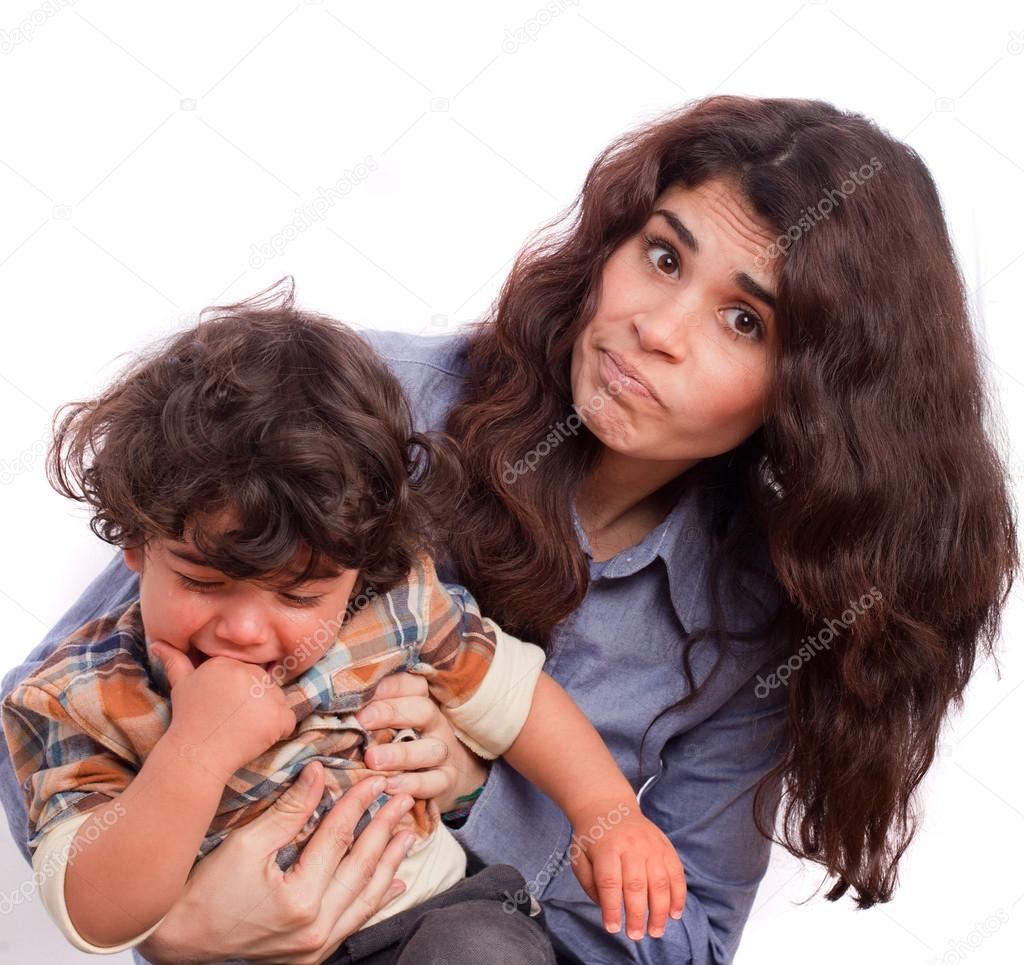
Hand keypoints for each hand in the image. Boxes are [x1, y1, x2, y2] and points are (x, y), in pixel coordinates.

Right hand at [138, 762, 417, 964]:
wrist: (177, 941)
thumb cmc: (203, 891)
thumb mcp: (244, 845)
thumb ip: (288, 812)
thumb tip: (319, 774)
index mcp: (299, 900)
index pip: (338, 839)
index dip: (358, 805)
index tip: (376, 781)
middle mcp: (314, 929)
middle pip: (360, 867)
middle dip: (384, 828)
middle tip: (404, 797)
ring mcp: (314, 947)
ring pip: (364, 897)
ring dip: (388, 862)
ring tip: (408, 833)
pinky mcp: (310, 955)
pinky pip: (353, 922)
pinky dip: (375, 900)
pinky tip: (395, 883)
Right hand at [151, 640, 296, 782]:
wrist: (195, 754)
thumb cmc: (188, 720)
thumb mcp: (181, 685)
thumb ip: (175, 661)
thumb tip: (157, 643)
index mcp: (227, 661)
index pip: (248, 676)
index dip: (237, 696)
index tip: (220, 708)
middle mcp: (248, 671)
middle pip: (265, 687)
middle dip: (253, 705)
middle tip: (229, 721)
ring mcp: (264, 693)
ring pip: (278, 703)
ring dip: (265, 718)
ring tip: (239, 729)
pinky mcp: (277, 715)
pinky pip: (288, 721)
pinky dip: (278, 732)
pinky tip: (254, 738)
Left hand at [354, 671, 489, 812]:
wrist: (445, 774)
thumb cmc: (405, 743)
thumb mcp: (393, 724)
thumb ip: (369, 715)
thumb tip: (330, 705)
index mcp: (421, 703)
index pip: (413, 685)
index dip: (390, 686)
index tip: (361, 691)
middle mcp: (436, 724)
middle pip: (423, 710)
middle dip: (392, 713)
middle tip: (362, 720)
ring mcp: (444, 753)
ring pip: (432, 748)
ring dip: (401, 754)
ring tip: (373, 760)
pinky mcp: (447, 780)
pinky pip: (435, 782)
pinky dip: (412, 784)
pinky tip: (389, 786)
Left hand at [569, 800, 686, 940]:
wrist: (609, 806)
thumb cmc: (593, 837)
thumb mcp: (579, 855)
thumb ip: (590, 883)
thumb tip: (607, 909)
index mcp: (606, 848)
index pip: (609, 882)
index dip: (612, 907)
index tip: (612, 928)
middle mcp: (631, 846)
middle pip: (636, 884)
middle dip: (637, 914)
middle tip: (635, 935)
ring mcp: (652, 845)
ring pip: (660, 881)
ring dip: (660, 910)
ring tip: (656, 931)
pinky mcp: (666, 847)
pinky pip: (676, 873)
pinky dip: (678, 895)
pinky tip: (674, 914)